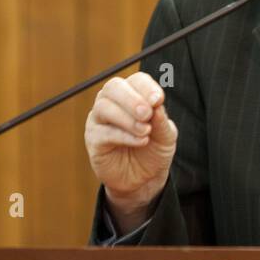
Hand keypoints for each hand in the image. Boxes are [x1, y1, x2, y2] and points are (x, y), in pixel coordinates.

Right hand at [84, 72, 176, 210]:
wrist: (144, 179)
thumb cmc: (153, 150)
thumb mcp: (166, 136)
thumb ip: (161, 121)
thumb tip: (156, 104)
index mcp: (133, 95)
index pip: (135, 80)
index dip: (146, 87)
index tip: (158, 100)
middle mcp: (112, 102)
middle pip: (113, 87)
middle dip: (132, 99)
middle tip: (147, 114)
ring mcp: (99, 120)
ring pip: (104, 107)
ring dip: (127, 118)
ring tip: (145, 131)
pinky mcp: (93, 139)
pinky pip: (103, 132)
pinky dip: (124, 135)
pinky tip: (140, 141)